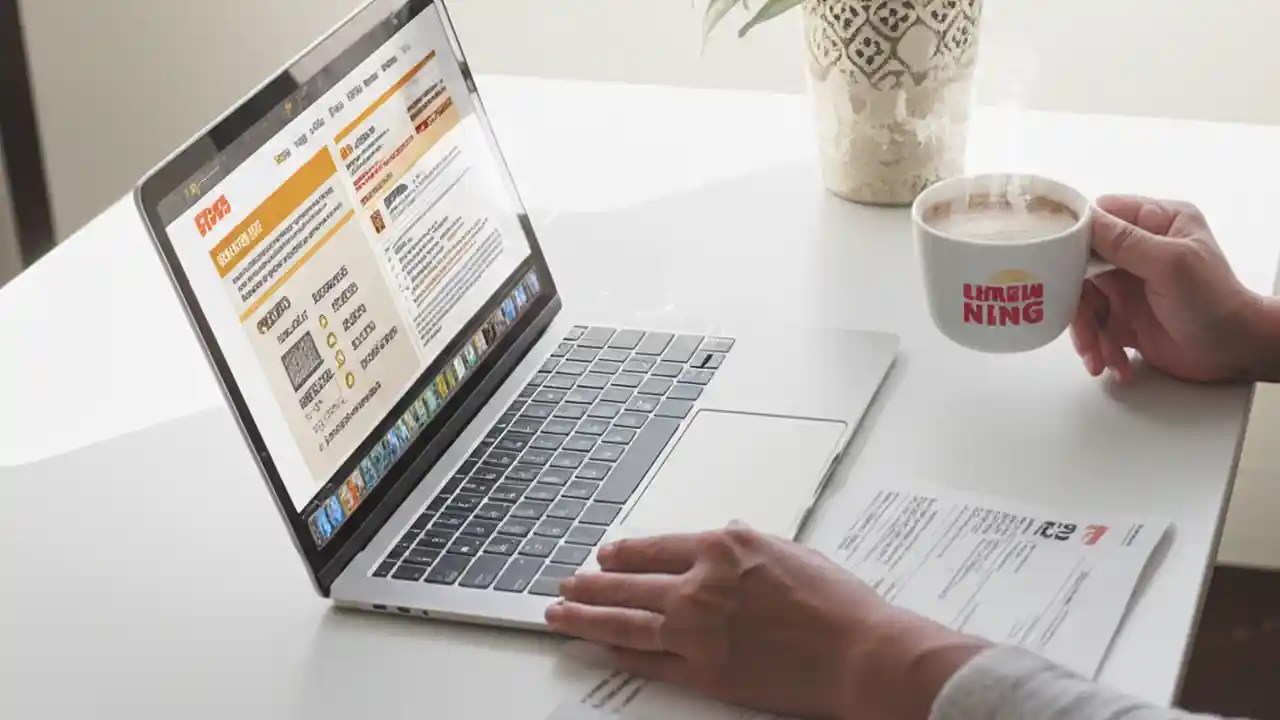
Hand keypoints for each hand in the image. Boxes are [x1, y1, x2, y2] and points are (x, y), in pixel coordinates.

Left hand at [545, 525, 986, 719]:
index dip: (621, 553)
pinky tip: (603, 648)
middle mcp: (700, 587)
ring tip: (560, 615)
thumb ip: (745, 545)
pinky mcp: (704, 673)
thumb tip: (723, 537)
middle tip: (567, 584)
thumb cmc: (836, 604)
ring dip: (587, 618)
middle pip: (626, 585)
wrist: (860, 653)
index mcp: (721, 549)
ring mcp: (697, 634)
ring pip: (624, 624)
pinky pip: (648, 663)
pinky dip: (621, 654)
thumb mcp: (788, 551)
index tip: (606, 555)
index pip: (652, 548)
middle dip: (590, 584)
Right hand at [1072, 195, 1273, 381]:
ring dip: (1087, 332)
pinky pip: (1095, 328)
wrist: (1233, 352)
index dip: (1075, 237)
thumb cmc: (1214, 302)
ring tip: (1098, 358)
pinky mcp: (1123, 317)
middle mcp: (1138, 250)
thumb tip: (1083, 221)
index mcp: (1155, 223)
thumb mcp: (1170, 264)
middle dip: (1076, 299)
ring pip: (1084, 300)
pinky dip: (1099, 348)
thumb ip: (1125, 241)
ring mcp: (1128, 284)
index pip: (1101, 217)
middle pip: (1082, 264)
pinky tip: (1113, 364)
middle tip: (1079, 323)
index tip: (1054, 258)